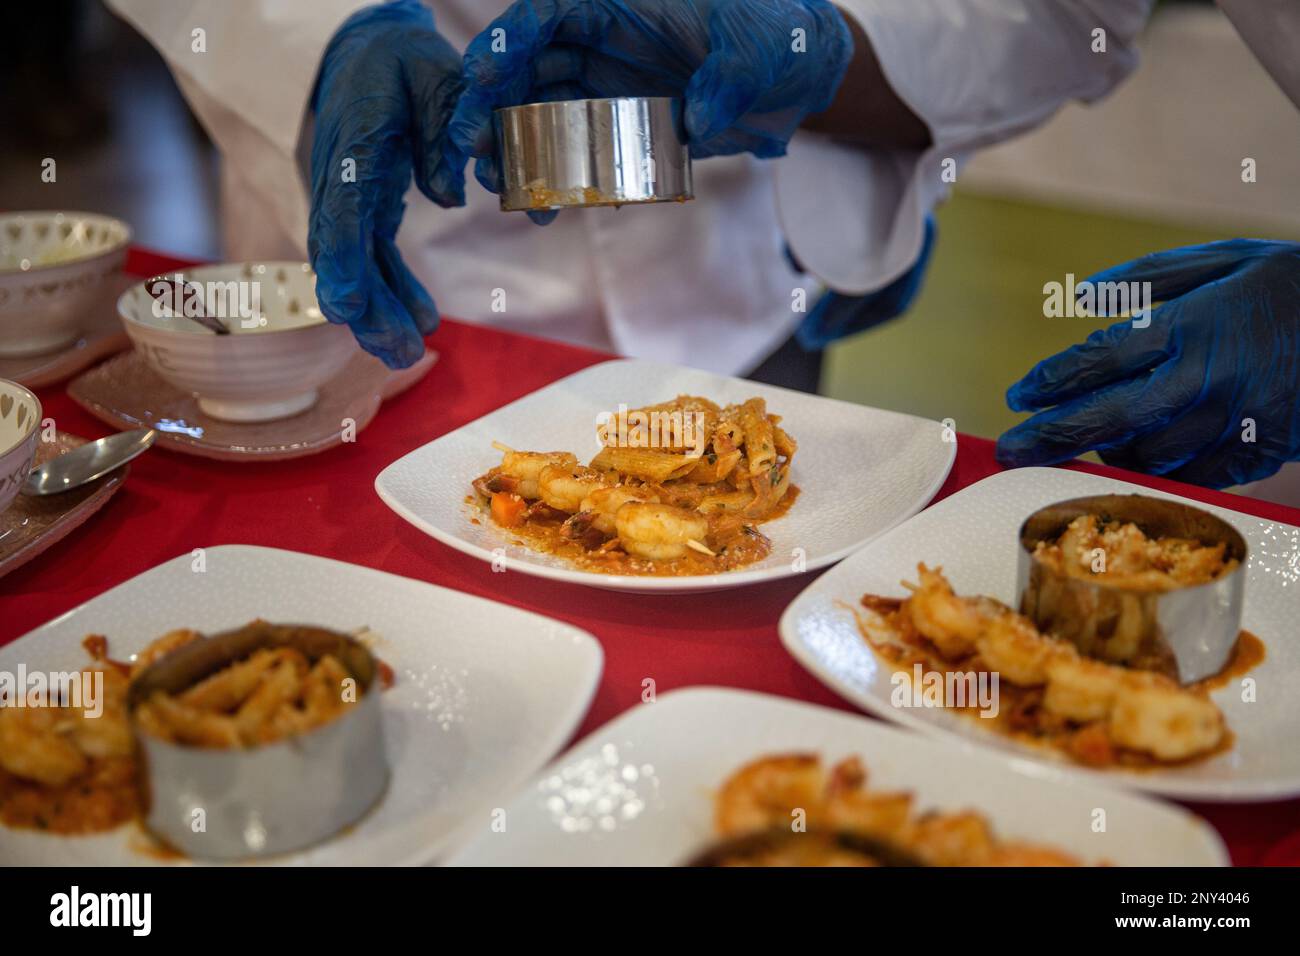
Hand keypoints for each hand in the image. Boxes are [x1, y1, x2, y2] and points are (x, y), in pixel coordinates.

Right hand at [308, 0, 464, 368]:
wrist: (366, 53)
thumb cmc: (403, 64)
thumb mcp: (435, 79)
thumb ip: (441, 133)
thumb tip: (449, 196)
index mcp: (353, 143)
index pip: (341, 210)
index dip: (344, 261)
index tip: (346, 305)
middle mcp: (338, 178)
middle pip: (342, 252)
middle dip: (365, 306)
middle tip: (395, 350)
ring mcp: (346, 199)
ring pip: (355, 264)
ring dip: (378, 311)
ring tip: (406, 353)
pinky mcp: (362, 212)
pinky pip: (373, 259)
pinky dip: (393, 291)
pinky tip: (422, 323)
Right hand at [449, 0, 852, 220]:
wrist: (793, 74)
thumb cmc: (771, 37)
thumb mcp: (756, 49)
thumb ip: (727, 77)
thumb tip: (696, 119)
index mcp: (615, 3)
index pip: (548, 14)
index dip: (508, 44)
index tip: (481, 78)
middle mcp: (599, 41)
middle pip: (528, 70)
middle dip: (494, 109)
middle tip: (475, 149)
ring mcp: (605, 85)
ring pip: (541, 116)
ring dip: (517, 153)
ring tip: (507, 190)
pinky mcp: (617, 126)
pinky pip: (574, 152)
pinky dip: (559, 179)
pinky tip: (549, 209)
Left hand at [997, 240, 1299, 487]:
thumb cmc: (1293, 283)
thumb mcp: (1224, 259)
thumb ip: (1147, 280)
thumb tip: (1083, 298)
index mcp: (1191, 326)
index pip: (1098, 360)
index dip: (1050, 381)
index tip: (1018, 396)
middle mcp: (1205, 379)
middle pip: (1105, 419)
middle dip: (1049, 437)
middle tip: (1010, 449)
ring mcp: (1232, 422)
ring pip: (1144, 455)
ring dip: (1106, 451)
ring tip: (1088, 441)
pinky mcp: (1258, 451)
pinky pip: (1190, 475)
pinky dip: (1160, 467)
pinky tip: (1145, 452)